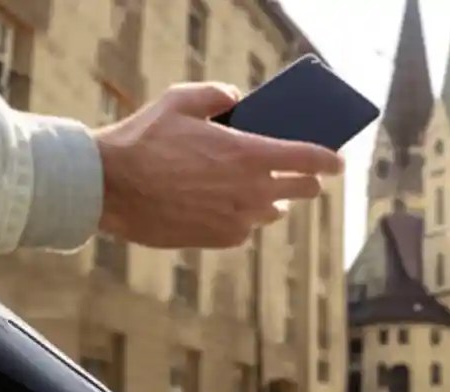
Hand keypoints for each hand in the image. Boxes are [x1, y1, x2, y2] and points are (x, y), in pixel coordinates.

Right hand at [93, 82, 343, 248]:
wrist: (111, 188)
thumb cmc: (144, 140)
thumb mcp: (179, 101)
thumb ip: (217, 94)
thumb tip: (237, 98)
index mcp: (251, 155)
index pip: (310, 159)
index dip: (331, 159)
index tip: (338, 160)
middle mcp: (253, 191)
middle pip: (305, 190)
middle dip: (307, 179)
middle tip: (298, 171)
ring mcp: (240, 219)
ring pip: (274, 210)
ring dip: (270, 198)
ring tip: (248, 185)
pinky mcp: (223, 239)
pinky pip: (245, 227)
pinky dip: (240, 215)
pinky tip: (219, 202)